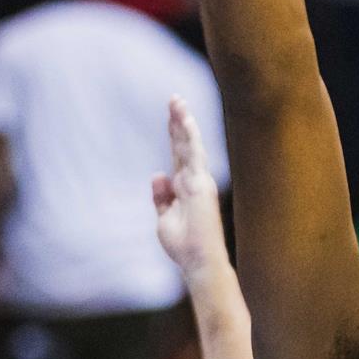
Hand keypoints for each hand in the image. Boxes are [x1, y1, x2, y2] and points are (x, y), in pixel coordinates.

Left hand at [153, 94, 228, 279]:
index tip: (170, 115)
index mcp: (184, 186)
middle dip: (178, 121)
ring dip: (183, 121)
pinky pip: (194, 155)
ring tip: (176, 100)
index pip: (178, 154)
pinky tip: (185, 120)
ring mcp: (199, 180)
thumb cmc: (184, 244)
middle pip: (183, 144)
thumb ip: (161, 197)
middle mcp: (194, 179)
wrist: (197, 260)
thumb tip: (157, 174)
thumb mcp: (164, 218)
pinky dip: (190, 136)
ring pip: (190, 144)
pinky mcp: (201, 184)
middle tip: (173, 98)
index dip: (173, 134)